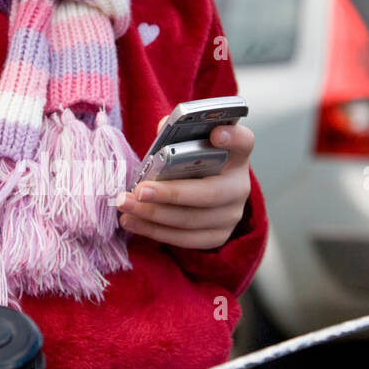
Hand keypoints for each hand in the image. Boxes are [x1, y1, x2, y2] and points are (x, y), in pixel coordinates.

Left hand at [115, 118, 253, 249]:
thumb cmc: (192, 162)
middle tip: (139, 191)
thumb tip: (162, 129)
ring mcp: (231, 215)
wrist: (202, 195)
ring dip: (153, 215)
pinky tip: (132, 221)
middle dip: (170, 193)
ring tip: (125, 206)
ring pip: (192, 220)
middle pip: (209, 193)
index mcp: (236, 155)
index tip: (215, 133)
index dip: (231, 137)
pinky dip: (155, 231)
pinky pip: (185, 239)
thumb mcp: (190, 145)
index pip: (242, 141)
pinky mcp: (218, 237)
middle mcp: (239, 186)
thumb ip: (178, 134)